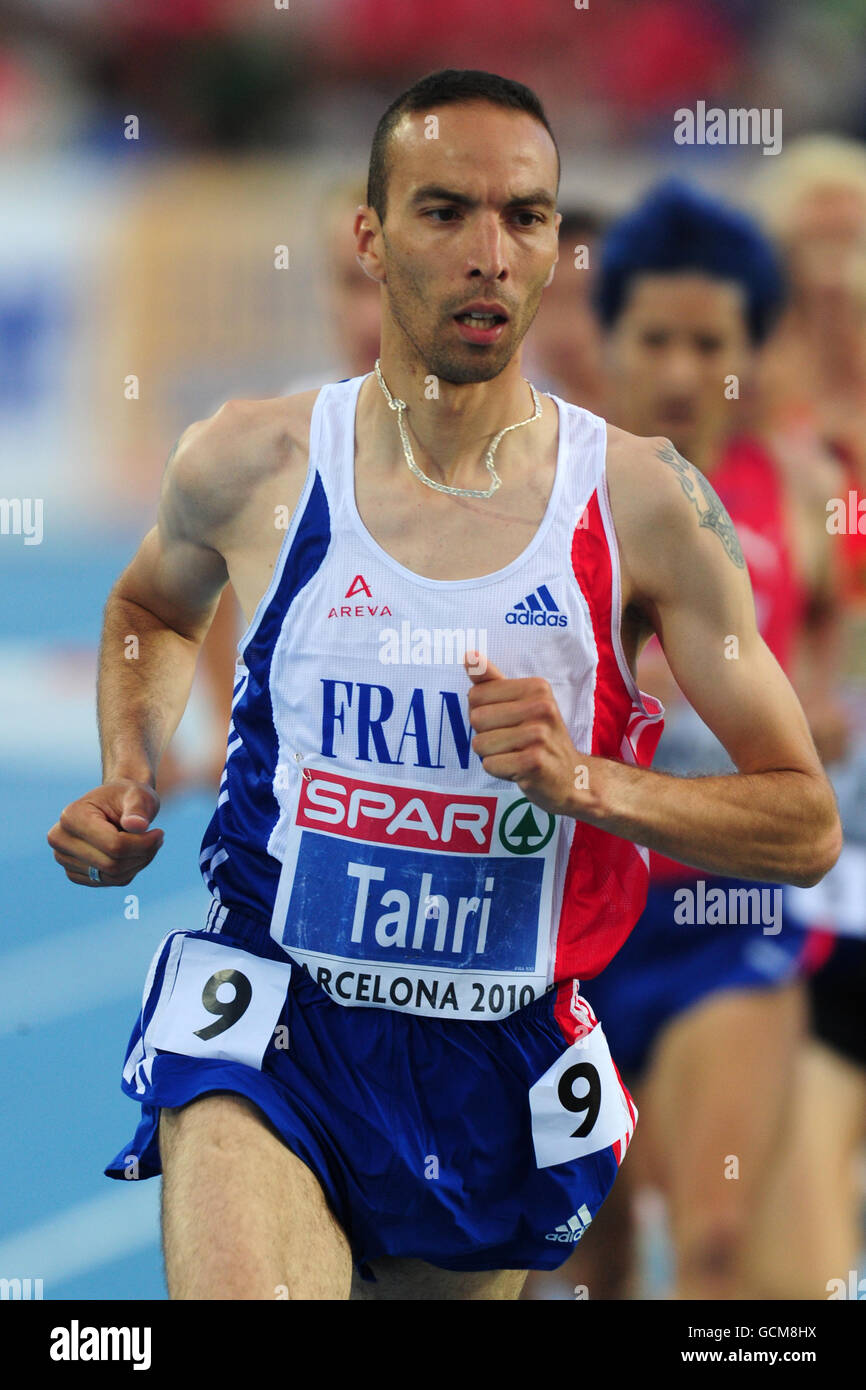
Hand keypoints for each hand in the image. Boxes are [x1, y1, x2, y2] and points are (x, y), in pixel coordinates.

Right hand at [47, 780, 163, 886]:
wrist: (115, 804)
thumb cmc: (128, 797)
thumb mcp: (138, 794)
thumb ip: (138, 808)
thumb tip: (137, 826)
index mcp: (71, 816)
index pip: (114, 845)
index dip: (143, 844)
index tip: (160, 832)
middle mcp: (60, 840)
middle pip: (112, 864)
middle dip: (142, 854)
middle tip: (157, 839)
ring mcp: (64, 859)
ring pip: (112, 876)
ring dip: (138, 863)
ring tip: (146, 843)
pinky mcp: (74, 873)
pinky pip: (110, 882)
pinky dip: (129, 871)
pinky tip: (133, 854)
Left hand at [465, 652, 589, 816]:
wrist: (571, 776)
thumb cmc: (539, 737)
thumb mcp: (521, 703)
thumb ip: (492, 681)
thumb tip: (469, 656)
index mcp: (536, 687)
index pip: (476, 695)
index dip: (482, 712)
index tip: (507, 722)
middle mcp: (541, 707)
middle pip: (476, 718)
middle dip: (485, 735)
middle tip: (511, 741)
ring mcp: (539, 735)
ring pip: (480, 744)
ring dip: (491, 755)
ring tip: (515, 754)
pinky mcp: (534, 762)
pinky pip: (490, 764)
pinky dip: (499, 771)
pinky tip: (519, 769)